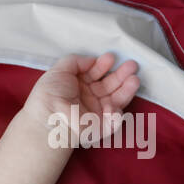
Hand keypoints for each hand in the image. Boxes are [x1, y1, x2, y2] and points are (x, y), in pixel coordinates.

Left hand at [23, 53, 139, 148]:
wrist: (49, 119)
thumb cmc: (50, 94)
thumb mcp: (59, 70)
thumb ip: (75, 61)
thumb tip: (91, 59)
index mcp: (77, 85)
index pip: (95, 73)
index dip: (103, 65)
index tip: (110, 58)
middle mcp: (87, 98)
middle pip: (109, 84)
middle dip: (121, 74)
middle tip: (131, 65)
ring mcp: (95, 112)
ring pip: (116, 99)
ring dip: (127, 89)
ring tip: (134, 79)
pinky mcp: (101, 126)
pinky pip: (114, 120)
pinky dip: (117, 113)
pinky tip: (114, 106)